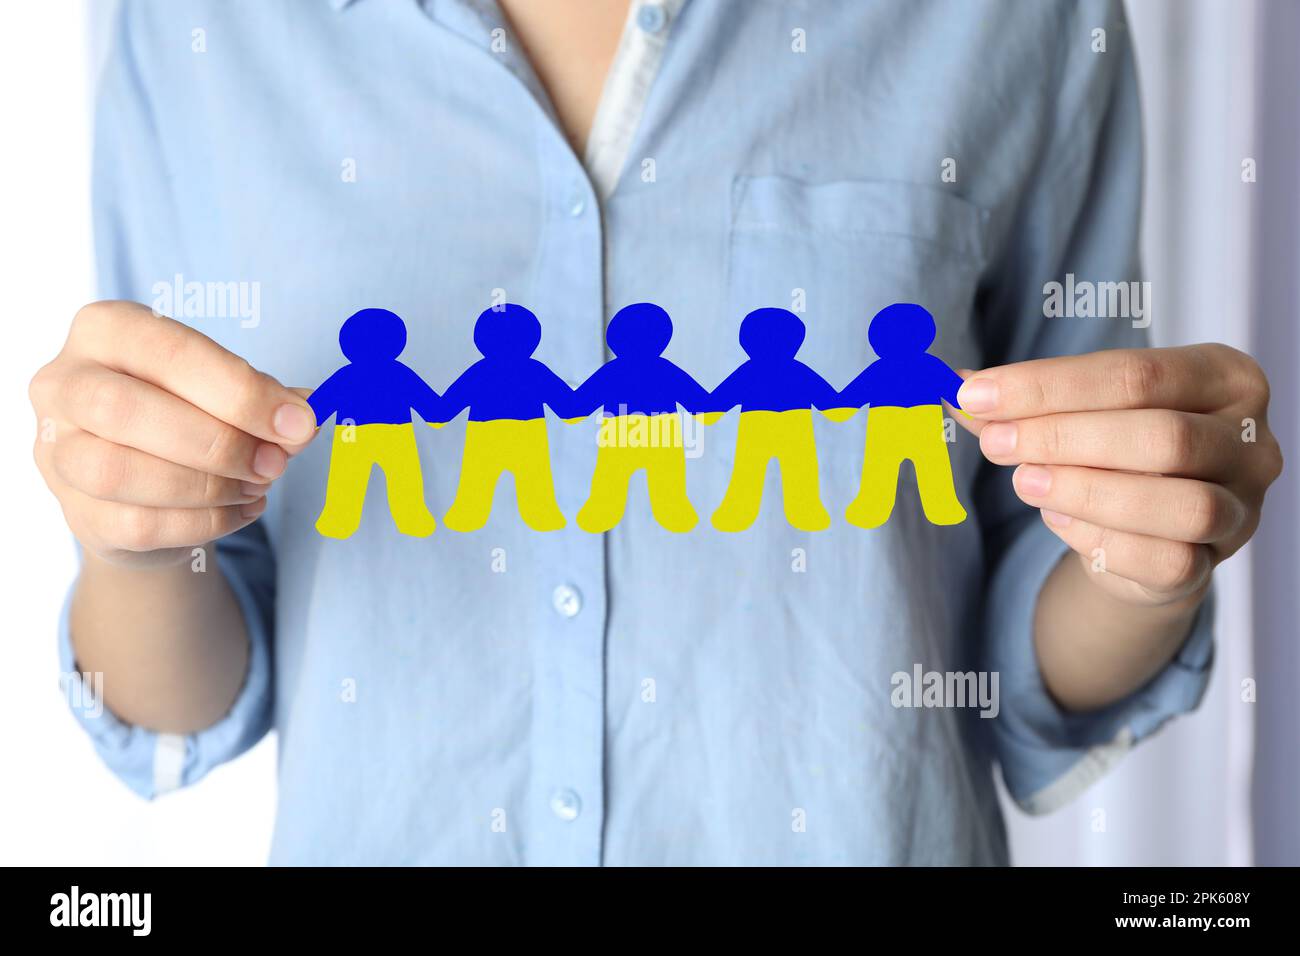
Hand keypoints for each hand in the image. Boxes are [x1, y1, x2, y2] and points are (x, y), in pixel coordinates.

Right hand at [30, 301, 317, 566]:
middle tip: (274, 463)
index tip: (297, 423)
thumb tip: (303, 418)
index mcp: (105, 329)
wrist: (152, 484)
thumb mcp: (228, 390)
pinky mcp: (75, 512)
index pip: (168, 351)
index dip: (239, 390)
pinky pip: (137, 524)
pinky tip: (239, 510)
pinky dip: (204, 523)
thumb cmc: (191, 414)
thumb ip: (267, 399)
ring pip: (116, 472)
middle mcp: (63, 383)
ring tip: (256, 487)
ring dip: (205, 486)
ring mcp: (57, 452)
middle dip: (216, 442)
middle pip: (122, 410)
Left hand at [957, 345, 1281, 607]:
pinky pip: (1164, 560)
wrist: (1139, 529)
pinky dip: (1100, 540)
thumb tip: (952, 384)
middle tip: (995, 443)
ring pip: (1178, 505)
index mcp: (1222, 377)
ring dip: (1086, 491)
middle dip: (1064, 438)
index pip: (1135, 373)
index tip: (976, 393)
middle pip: (1161, 436)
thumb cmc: (1109, 449)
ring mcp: (1241, 507)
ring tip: (1023, 482)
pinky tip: (1057, 520)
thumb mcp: (1072, 411)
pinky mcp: (1213, 565)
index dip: (1048, 385)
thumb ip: (1019, 401)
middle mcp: (1249, 439)